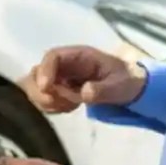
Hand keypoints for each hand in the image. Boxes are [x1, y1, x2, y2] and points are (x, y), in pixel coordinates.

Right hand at [18, 45, 146, 113]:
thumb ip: (103, 89)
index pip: (53, 56)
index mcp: (80, 56)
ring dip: (45, 100)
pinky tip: (69, 108)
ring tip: (68, 106)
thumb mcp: (120, 85)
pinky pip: (44, 98)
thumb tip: (84, 93)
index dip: (45, 71)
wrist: (130, 89)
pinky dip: (51, 107)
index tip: (46, 88)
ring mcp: (60, 77)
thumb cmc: (126, 81)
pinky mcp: (59, 90)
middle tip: (56, 104)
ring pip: (36, 86)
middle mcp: (65, 65)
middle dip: (40, 90)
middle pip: (37, 72)